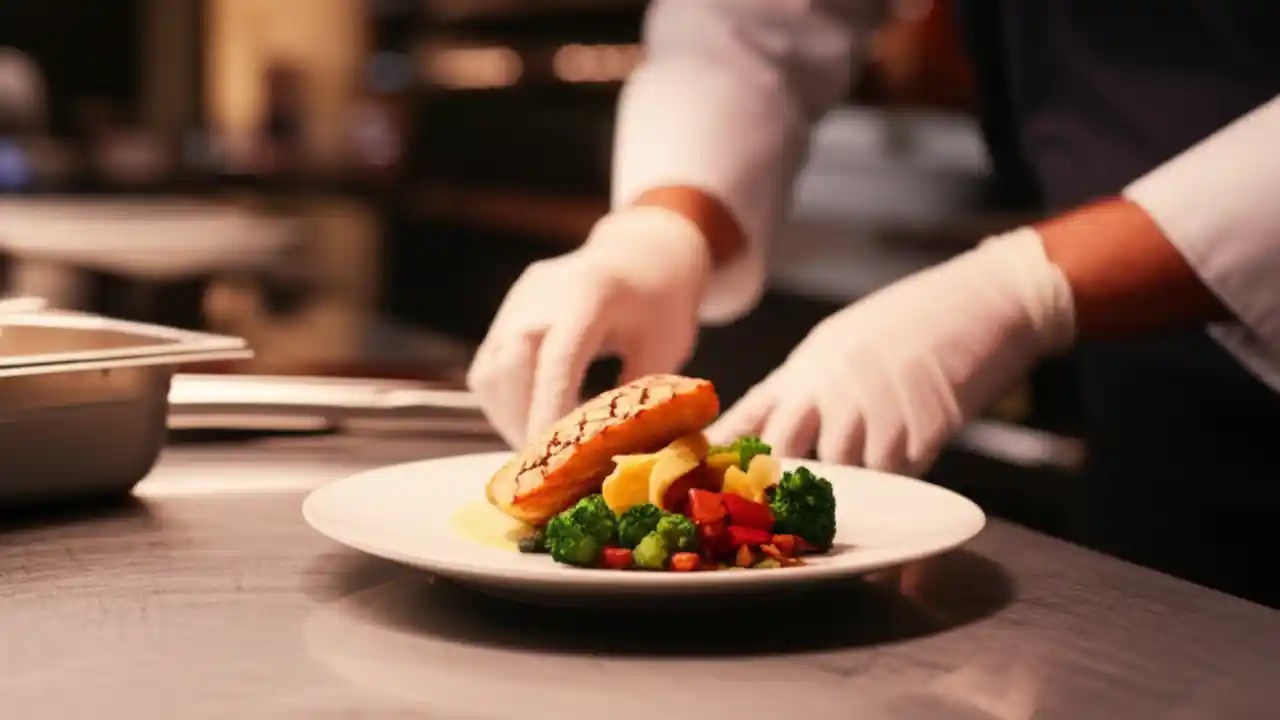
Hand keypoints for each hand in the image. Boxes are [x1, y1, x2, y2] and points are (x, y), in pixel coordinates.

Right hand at [468, 206, 710, 447]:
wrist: (641, 252)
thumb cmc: (662, 303)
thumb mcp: (666, 348)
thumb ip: (636, 396)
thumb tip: (614, 453)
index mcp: (591, 296)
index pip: (557, 360)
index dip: (548, 411)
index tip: (549, 458)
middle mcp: (542, 295)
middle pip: (511, 368)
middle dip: (523, 423)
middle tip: (546, 466)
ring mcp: (518, 300)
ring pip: (491, 371)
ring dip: (508, 416)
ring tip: (539, 447)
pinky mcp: (508, 310)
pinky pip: (490, 364)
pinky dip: (504, 400)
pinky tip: (532, 419)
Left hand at [708, 228, 1075, 474]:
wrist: (988, 300)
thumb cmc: (915, 317)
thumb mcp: (843, 341)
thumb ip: (810, 383)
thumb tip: (781, 425)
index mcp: (807, 365)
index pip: (749, 417)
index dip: (725, 451)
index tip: (706, 477)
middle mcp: (828, 389)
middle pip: (784, 455)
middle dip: (786, 480)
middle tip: (795, 496)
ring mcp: (872, 411)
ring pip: (845, 473)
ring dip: (857, 475)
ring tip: (881, 446)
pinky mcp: (917, 431)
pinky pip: (897, 473)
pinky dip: (903, 469)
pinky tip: (918, 439)